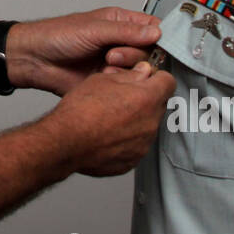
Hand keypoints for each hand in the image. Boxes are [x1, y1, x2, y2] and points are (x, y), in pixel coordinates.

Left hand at [4, 7, 161, 95]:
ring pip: (139, 70)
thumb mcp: (93, 29)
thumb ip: (125, 32)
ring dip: (127, 70)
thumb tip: (156, 33)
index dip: (158, 36)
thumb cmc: (57, 36)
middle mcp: (120, 42)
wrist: (34, 60)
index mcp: (119, 23)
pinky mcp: (108, 82)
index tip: (158, 44)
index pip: (151, 28)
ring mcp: (115, 63)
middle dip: (135, 54)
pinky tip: (105, 79)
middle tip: (113, 55)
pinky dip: (120, 83)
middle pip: (148, 51)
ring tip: (106, 65)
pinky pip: (126, 85)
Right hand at [49, 63, 175, 175]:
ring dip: (136, 120)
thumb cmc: (80, 110)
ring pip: (147, 126)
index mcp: (147, 98)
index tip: (146, 78)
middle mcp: (150, 123)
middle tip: (122, 97)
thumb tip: (142, 72)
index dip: (156, 77)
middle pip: (158, 105)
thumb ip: (130, 75)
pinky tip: (106, 134)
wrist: (64, 142)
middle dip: (145, 99)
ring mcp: (143, 145)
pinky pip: (136, 146)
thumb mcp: (103, 79)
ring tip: (110, 118)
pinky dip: (126, 140)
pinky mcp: (132, 161)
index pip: (168, 82)